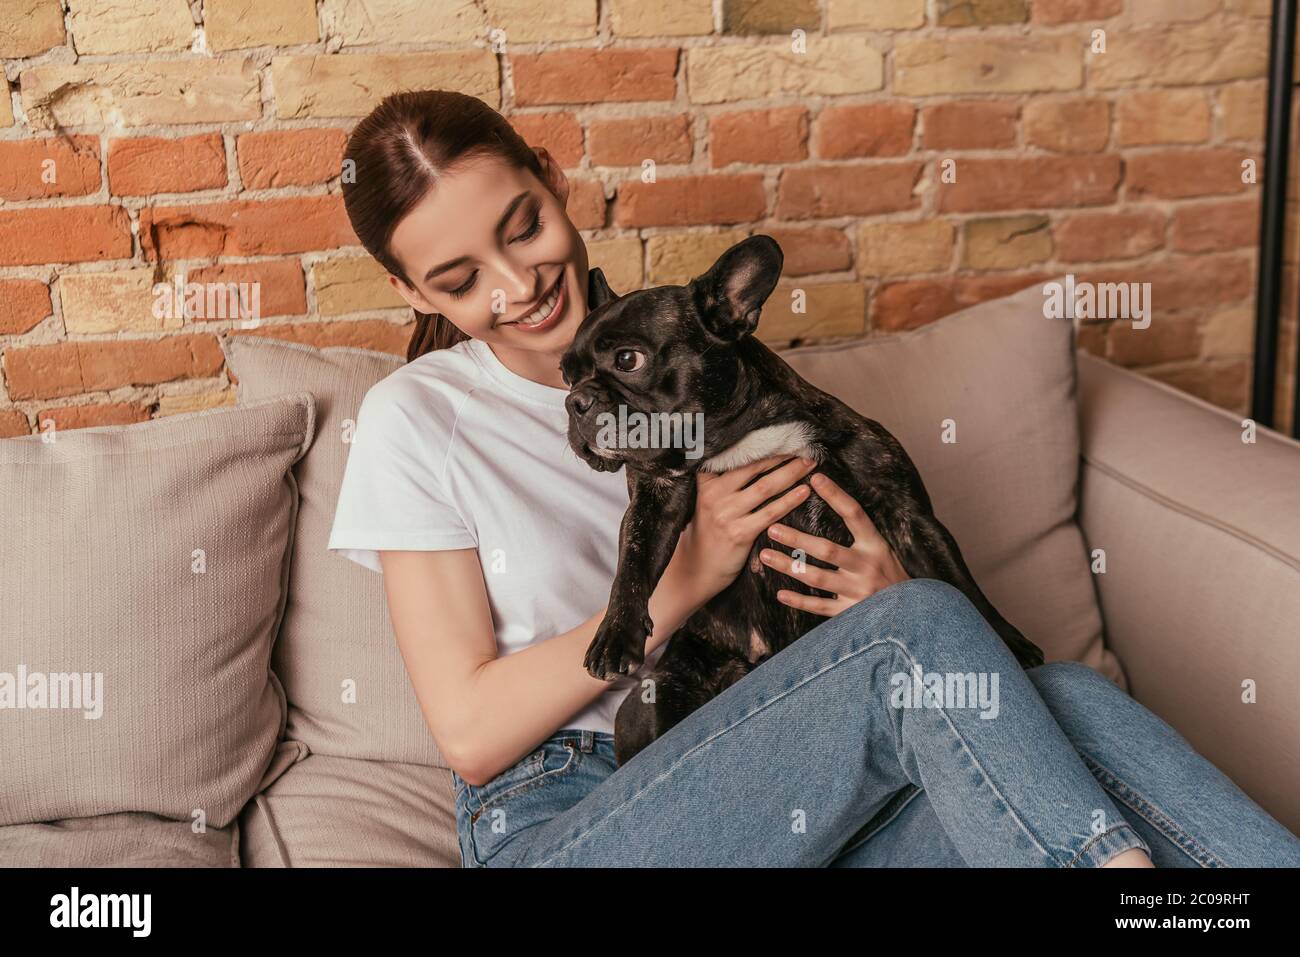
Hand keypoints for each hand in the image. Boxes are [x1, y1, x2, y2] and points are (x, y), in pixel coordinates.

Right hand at [668, 454, 817, 610]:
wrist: (696, 568)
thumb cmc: (709, 533)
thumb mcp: (708, 502)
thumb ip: (724, 483)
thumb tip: (756, 461)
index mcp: (706, 483)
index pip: (734, 457)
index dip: (758, 445)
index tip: (781, 435)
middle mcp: (714, 495)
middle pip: (753, 468)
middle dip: (781, 456)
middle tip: (803, 447)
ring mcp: (726, 514)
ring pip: (765, 487)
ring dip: (791, 473)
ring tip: (809, 464)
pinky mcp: (739, 533)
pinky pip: (771, 512)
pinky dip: (790, 500)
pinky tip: (805, 491)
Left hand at [759, 471, 909, 616]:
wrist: (914, 612)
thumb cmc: (890, 574)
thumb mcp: (881, 549)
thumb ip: (859, 532)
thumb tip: (830, 500)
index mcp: (875, 545)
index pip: (854, 514)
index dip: (836, 495)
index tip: (815, 478)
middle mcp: (866, 566)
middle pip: (827, 549)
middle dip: (797, 538)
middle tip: (772, 528)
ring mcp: (858, 591)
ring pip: (817, 577)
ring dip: (789, 566)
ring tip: (765, 555)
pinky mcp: (851, 612)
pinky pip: (820, 606)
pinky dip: (800, 601)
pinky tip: (780, 594)